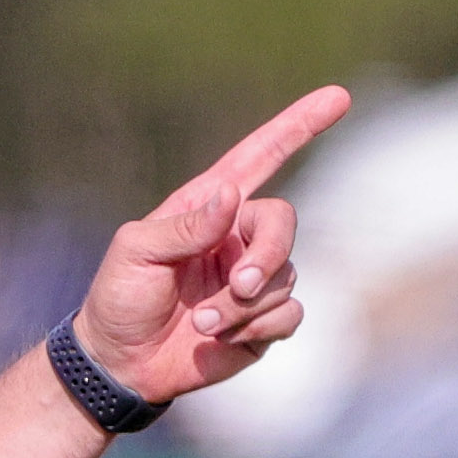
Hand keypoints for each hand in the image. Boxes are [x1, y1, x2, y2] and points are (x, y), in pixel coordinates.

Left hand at [72, 86, 350, 402]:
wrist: (122, 361)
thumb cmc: (120, 297)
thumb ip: (183, 226)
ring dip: (244, 305)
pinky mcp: (264, 320)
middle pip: (282, 224)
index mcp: (206, 208)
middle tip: (236, 284)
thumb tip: (231, 194)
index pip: (258, 158)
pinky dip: (257, 328)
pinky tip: (221, 339)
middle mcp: (236, 236)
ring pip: (284, 276)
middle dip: (265, 254)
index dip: (297, 127)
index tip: (338, 97)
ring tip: (203, 322)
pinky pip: (290, 314)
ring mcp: (253, 278)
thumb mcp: (135, 252)